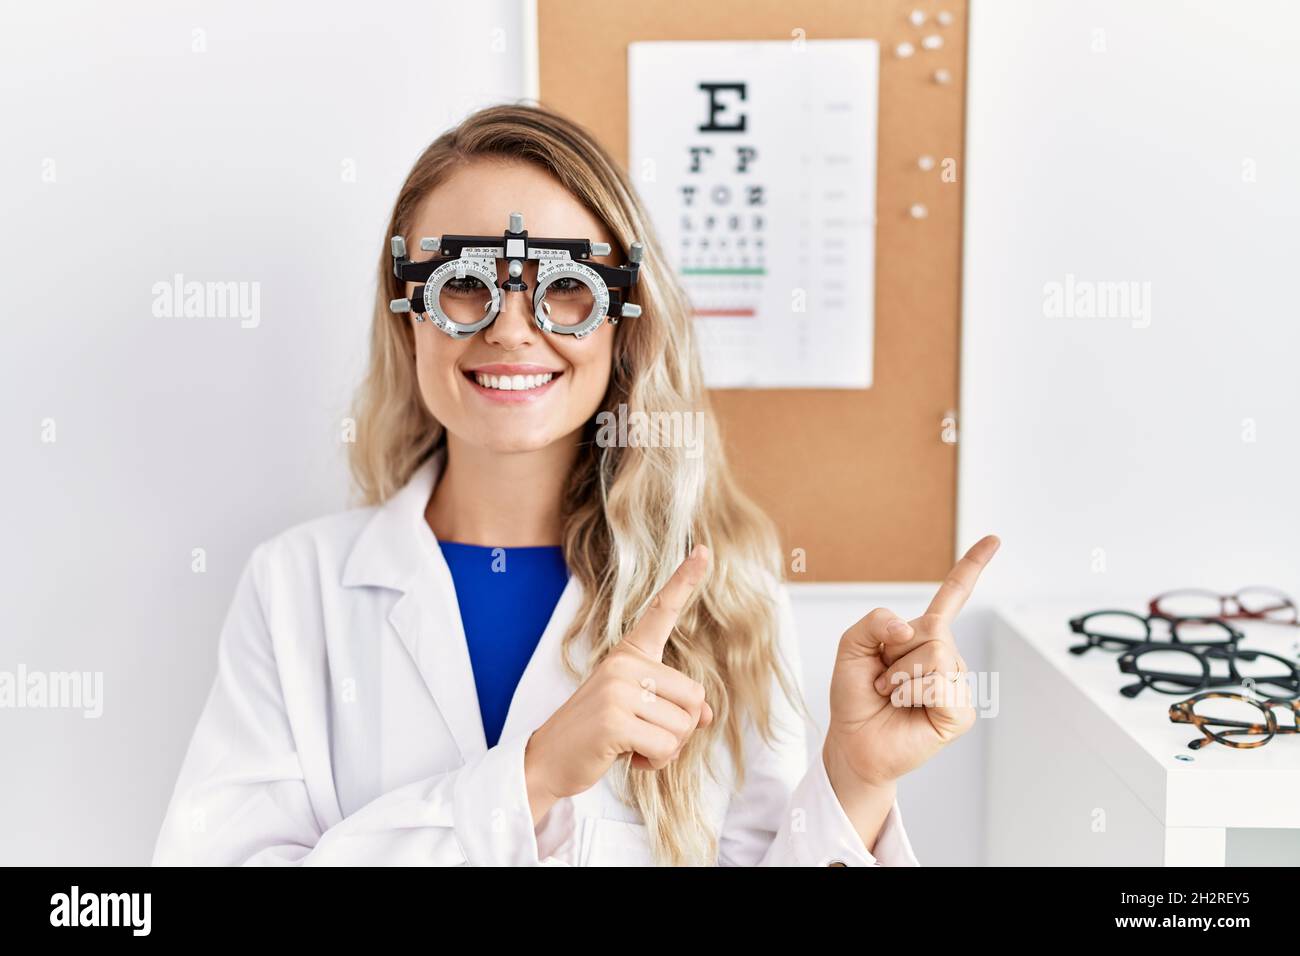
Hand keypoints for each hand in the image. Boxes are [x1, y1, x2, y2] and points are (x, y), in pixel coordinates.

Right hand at [523, 545, 714, 823]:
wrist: (549, 760)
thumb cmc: (599, 734)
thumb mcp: (638, 712)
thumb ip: (673, 706)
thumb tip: (707, 715)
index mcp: (630, 654)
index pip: (662, 610)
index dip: (685, 579)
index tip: (704, 549)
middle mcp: (625, 664)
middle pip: (695, 698)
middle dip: (680, 729)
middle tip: (645, 734)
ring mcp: (617, 689)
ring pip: (683, 726)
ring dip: (666, 749)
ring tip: (633, 745)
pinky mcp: (615, 720)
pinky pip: (665, 747)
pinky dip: (654, 762)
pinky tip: (628, 757)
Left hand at [825, 536, 1000, 797]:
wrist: (854, 742)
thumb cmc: (855, 695)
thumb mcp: (851, 647)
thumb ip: (873, 623)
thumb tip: (909, 628)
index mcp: (923, 634)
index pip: (952, 596)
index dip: (972, 567)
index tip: (994, 540)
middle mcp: (946, 655)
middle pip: (933, 629)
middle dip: (894, 653)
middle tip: (882, 680)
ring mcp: (956, 683)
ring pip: (936, 655)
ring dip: (899, 676)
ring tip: (891, 695)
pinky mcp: (960, 711)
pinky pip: (940, 684)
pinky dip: (912, 693)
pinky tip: (907, 708)